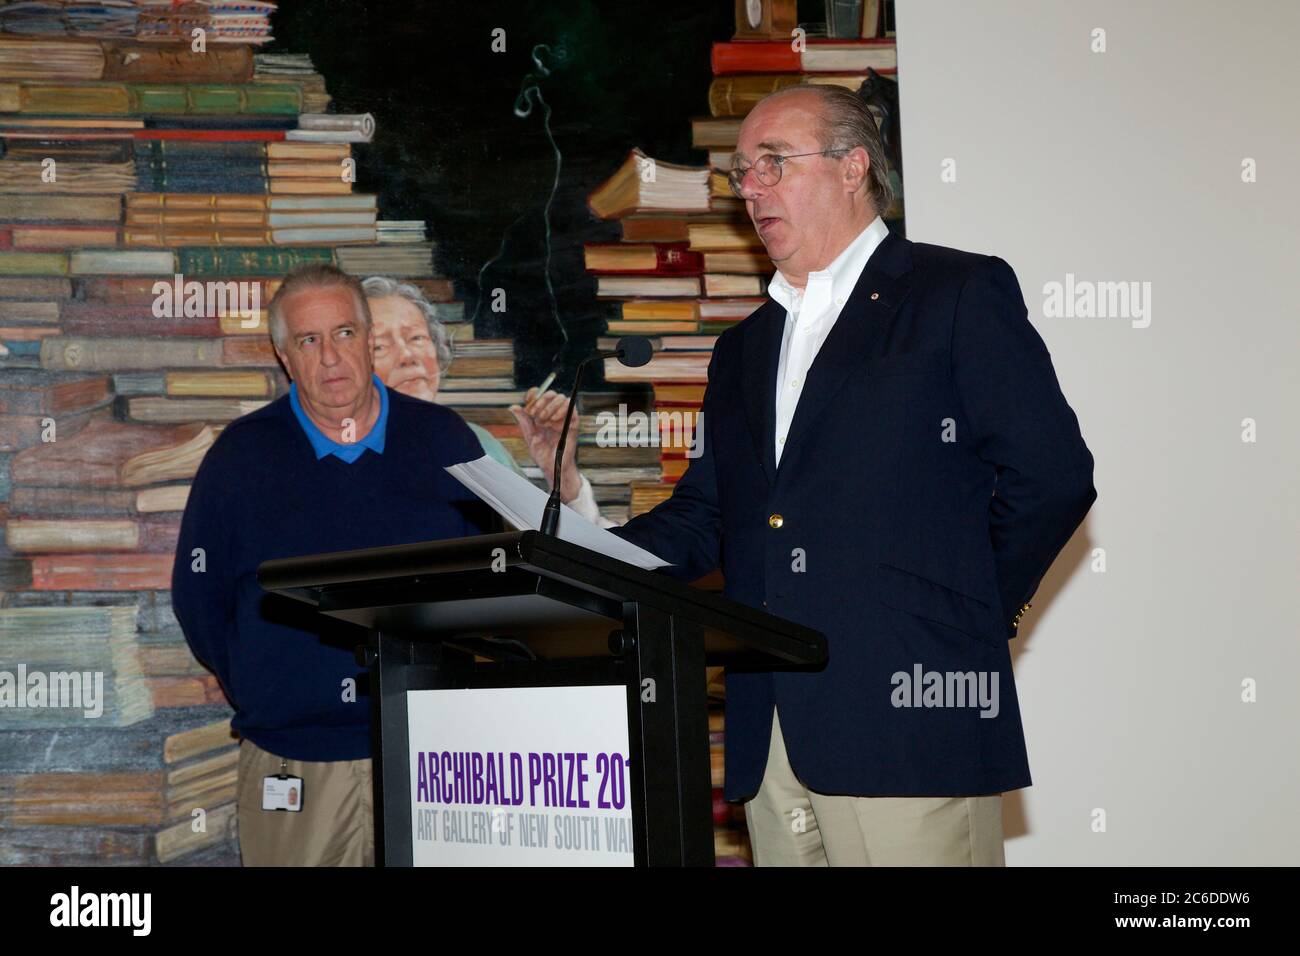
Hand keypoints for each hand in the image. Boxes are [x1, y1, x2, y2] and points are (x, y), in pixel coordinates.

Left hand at [509, 387, 582, 501]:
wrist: (552, 466)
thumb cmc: (541, 453)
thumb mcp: (529, 435)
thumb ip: (523, 420)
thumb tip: (513, 407)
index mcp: (543, 413)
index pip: (541, 394)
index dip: (534, 394)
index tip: (527, 402)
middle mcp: (554, 413)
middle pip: (552, 393)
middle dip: (542, 401)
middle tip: (535, 415)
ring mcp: (565, 418)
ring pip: (563, 399)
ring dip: (551, 408)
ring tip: (545, 422)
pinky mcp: (573, 424)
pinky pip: (572, 410)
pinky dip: (562, 414)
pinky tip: (554, 425)